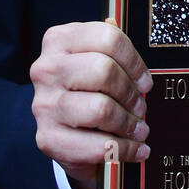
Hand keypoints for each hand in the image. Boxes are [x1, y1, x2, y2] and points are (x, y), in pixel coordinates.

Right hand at [30, 21, 152, 188]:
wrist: (63, 131)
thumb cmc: (86, 91)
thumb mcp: (95, 61)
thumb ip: (114, 55)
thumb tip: (141, 74)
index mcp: (59, 40)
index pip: (107, 39)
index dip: (134, 62)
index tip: (144, 81)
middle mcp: (46, 70)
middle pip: (103, 71)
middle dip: (130, 93)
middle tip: (140, 107)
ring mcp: (44, 104)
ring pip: (100, 109)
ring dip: (128, 123)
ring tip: (139, 129)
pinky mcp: (48, 138)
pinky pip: (97, 145)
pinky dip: (124, 149)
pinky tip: (134, 148)